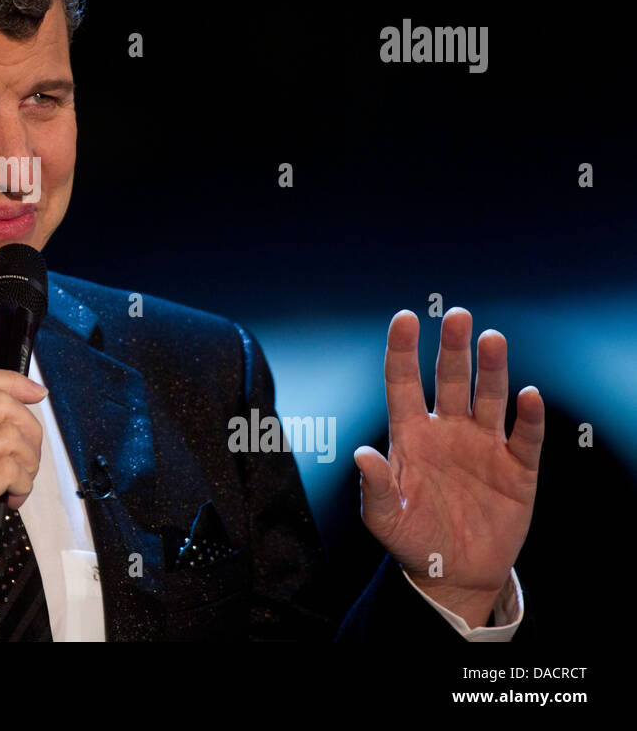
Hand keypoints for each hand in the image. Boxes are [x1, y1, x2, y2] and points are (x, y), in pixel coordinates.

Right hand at [0, 368, 46, 636]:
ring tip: (18, 486)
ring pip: (9, 436)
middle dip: (30, 430)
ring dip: (29, 462)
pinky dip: (22, 484)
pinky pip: (7, 470)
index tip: (36, 394)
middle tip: (28, 461)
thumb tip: (2, 431)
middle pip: (0, 404)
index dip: (13, 382)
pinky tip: (11, 501)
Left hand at [353, 307, 543, 627]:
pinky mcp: (516, 469)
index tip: (405, 318)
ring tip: (492, 339)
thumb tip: (361, 454)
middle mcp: (447, 430)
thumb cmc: (411, 539)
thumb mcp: (383, 518)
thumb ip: (374, 487)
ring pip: (488, 397)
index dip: (403, 350)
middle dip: (452, 347)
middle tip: (456, 316)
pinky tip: (528, 395)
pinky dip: (528, 416)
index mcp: (410, 434)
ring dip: (491, 369)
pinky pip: (524, 437)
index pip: (403, 382)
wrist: (453, 573)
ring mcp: (483, 446)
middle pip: (450, 379)